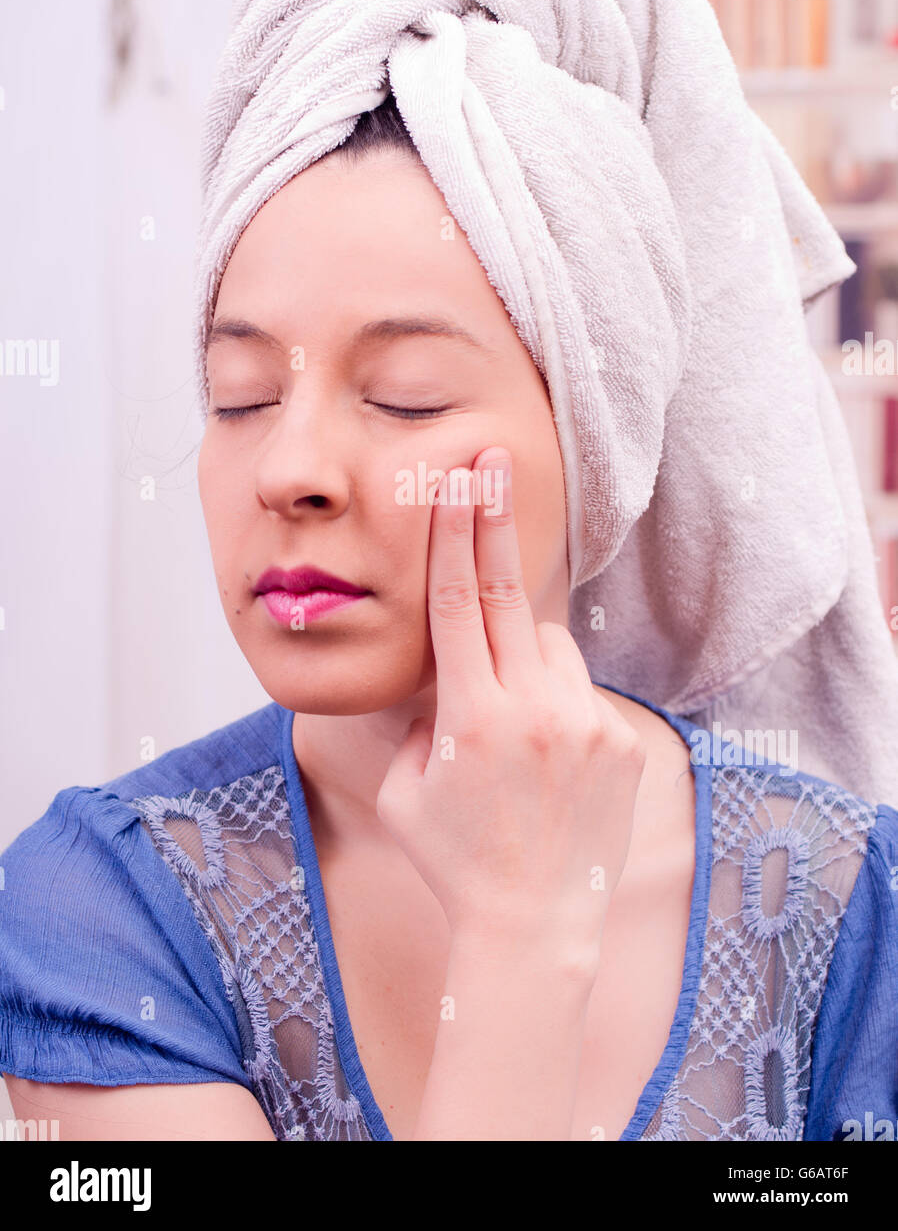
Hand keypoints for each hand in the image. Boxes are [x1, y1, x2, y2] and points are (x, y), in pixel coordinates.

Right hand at [375, 447, 645, 971]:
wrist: (531, 926)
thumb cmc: (451, 858)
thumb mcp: (403, 786)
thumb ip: (418, 717)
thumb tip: (437, 669)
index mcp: (471, 718)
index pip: (456, 604)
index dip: (452, 535)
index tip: (456, 481)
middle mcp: (534, 711)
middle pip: (508, 594)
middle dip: (494, 523)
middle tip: (492, 459)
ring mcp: (584, 724)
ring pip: (549, 643)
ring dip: (523, 650)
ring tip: (508, 720)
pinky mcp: (619, 742)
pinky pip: (581, 689)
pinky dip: (557, 699)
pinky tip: (545, 758)